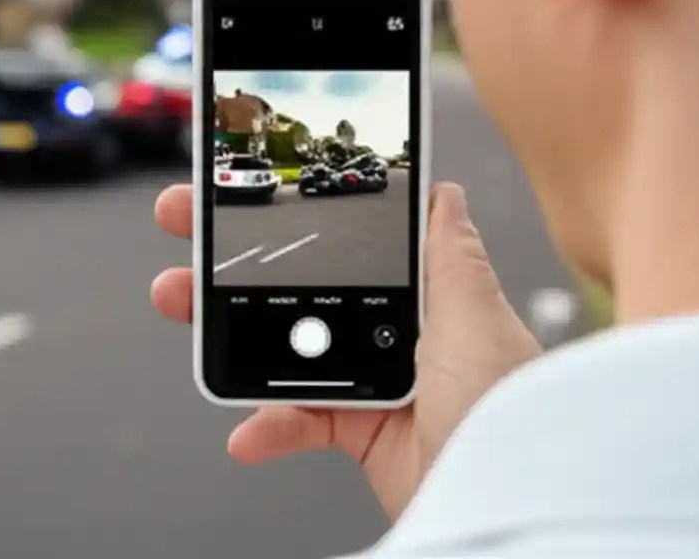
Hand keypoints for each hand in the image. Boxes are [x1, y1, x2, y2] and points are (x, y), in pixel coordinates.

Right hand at [151, 182, 541, 517]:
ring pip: (289, 350)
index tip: (244, 197)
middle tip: (190, 243)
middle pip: (305, 290)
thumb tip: (447, 196)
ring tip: (187, 310)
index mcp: (426, 295)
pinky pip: (300, 424)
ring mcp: (372, 383)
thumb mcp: (480, 318)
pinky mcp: (358, 434)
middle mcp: (397, 334)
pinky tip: (249, 430)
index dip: (296, 219)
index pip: (350, 242)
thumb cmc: (512, 410)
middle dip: (239, 266)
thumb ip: (453, 258)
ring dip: (231, 334)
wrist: (509, 502)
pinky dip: (269, 428)